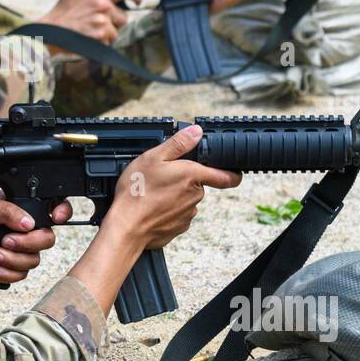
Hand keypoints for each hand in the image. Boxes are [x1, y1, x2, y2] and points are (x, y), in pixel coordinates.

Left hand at [0, 193, 74, 283]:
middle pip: (47, 238)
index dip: (62, 211)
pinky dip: (8, 273)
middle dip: (27, 243)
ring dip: (13, 259)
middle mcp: (27, 228)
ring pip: (35, 259)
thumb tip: (28, 223)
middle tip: (5, 241)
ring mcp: (23, 249)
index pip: (54, 206)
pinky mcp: (16, 267)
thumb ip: (7, 211)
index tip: (56, 218)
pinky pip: (23, 274)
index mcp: (23, 208)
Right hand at [38, 0, 142, 47]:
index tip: (138, 1)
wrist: (51, 29)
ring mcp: (103, 21)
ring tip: (91, 31)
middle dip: (114, 22)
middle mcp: (103, 4)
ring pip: (116, 31)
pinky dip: (101, 43)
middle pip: (123, 17)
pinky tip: (89, 38)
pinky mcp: (101, 36)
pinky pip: (109, 42)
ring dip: (107, 34)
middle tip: (98, 23)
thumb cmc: (62, 12)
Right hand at [106, 124, 241, 249]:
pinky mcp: (178, 228)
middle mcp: (195, 196)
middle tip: (162, 177)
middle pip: (198, 185)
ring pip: (186, 200)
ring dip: (174, 196)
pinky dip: (167, 211)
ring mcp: (188, 215)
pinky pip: (177, 215)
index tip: (232, 171)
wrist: (126, 226)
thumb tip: (197, 132)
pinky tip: (152, 208)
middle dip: (184, 180)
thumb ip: (178, 144)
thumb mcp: (153, 157)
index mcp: (192, 176)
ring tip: (152, 194)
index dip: (233, 173)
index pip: (228, 177)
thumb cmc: (138, 191)